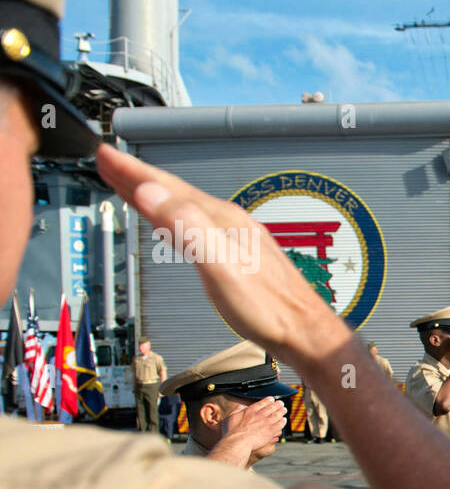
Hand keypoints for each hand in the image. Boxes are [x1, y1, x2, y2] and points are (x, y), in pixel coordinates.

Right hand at [95, 145, 342, 359]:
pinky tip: (176, 226)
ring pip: (187, 209)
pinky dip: (177, 218)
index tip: (105, 154)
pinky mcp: (242, 258)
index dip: (133, 172)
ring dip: (156, 196)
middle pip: (175, 193)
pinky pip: (199, 227)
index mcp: (221, 221)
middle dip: (139, 177)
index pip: (167, 188)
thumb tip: (152, 194)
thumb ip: (187, 229)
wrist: (305, 333)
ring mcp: (238, 240)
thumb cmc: (268, 309)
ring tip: (132, 187)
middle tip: (108, 162)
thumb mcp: (219, 267)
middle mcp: (231, 224)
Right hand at [219, 397, 286, 448]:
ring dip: (281, 411)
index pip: (261, 403)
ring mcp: (265, 423)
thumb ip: (236, 410)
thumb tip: (240, 406)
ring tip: (284, 409)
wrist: (237, 442)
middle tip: (281, 403)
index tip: (271, 399)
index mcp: (249, 411)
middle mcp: (259, 415)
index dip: (267, 400)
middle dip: (277, 404)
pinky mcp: (270, 431)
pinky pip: (279, 425)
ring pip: (276, 415)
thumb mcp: (230, 417)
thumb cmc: (231, 432)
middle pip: (271, 408)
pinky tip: (284, 420)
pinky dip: (282, 422)